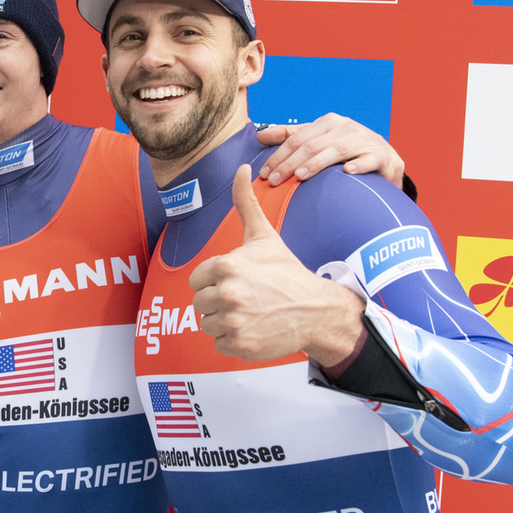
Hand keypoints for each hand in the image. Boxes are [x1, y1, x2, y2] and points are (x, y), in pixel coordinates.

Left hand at [190, 167, 363, 365]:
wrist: (316, 309)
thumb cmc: (287, 272)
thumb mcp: (264, 236)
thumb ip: (245, 203)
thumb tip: (241, 168)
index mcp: (226, 266)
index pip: (196, 280)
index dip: (214, 281)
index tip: (237, 281)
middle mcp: (227, 293)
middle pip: (199, 303)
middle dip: (218, 302)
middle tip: (245, 298)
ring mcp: (233, 321)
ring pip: (206, 324)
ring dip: (223, 321)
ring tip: (249, 312)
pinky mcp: (240, 345)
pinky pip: (218, 343)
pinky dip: (233, 339)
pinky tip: (253, 327)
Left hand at [256, 112, 404, 187]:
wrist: (384, 157)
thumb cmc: (345, 149)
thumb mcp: (318, 139)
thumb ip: (290, 137)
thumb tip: (259, 136)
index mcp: (327, 123)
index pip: (297, 139)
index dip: (278, 156)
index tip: (264, 174)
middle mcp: (344, 128)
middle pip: (312, 145)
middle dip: (290, 163)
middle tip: (274, 181)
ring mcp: (363, 140)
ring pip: (336, 150)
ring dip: (317, 163)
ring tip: (300, 176)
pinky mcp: (380, 156)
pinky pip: (369, 160)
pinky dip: (359, 165)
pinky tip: (347, 172)